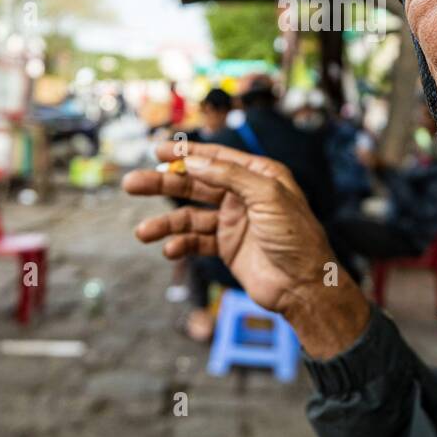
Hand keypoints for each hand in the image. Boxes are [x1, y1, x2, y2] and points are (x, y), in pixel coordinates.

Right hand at [122, 141, 369, 356]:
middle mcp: (244, 195)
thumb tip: (194, 161)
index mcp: (259, 175)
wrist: (304, 286)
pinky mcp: (228, 247)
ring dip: (166, 223)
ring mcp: (234, 221)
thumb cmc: (296, 237)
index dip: (186, 153)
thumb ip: (229, 176)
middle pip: (196, 184)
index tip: (157, 150)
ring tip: (142, 232)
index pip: (216, 158)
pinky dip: (182, 244)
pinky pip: (197, 241)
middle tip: (132, 183)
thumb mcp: (267, 196)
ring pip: (191, 216)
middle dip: (164, 184)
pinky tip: (170, 250)